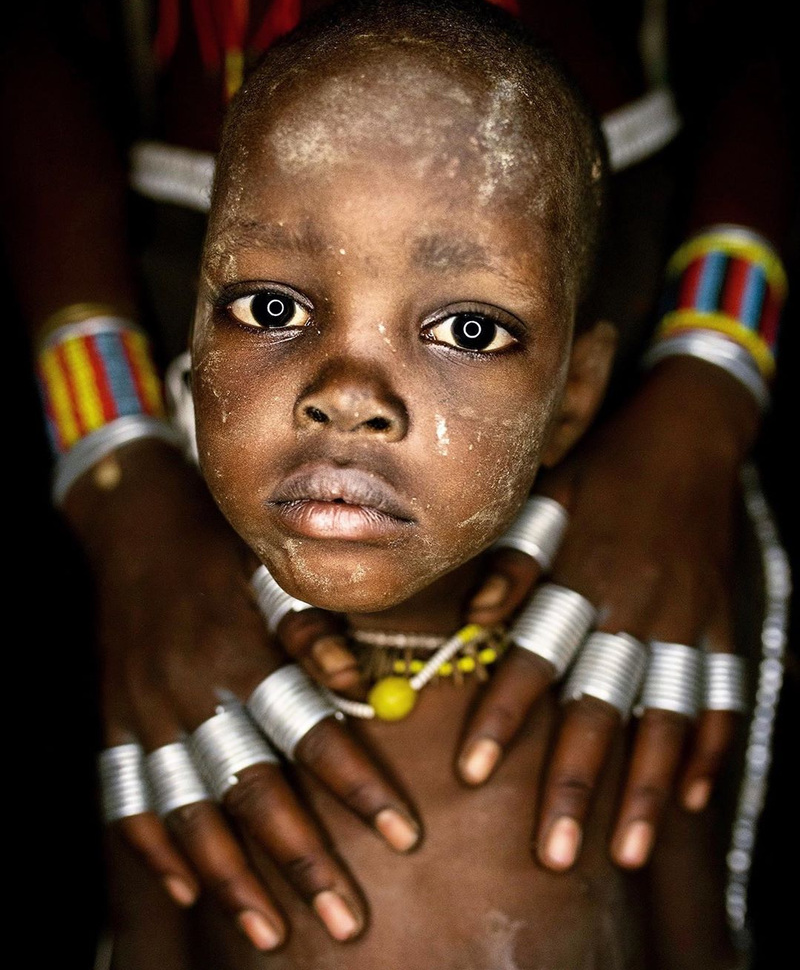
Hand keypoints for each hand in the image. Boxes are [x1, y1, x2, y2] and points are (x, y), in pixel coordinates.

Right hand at [67, 439, 418, 948]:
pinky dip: (156, 850)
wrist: (134, 525)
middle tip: (348, 921)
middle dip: (303, 859)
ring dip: (232, 878)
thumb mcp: (272, 568)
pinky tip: (189, 894)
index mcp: (241, 649)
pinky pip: (128, 796)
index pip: (308, 730)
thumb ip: (312, 626)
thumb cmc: (222, 548)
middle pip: (252, 787)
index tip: (406, 836)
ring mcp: (146, 711)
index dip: (358, 785)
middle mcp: (192, 689)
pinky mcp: (115, 722)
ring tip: (273, 935)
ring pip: (189, 810)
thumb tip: (354, 679)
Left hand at [458, 357, 757, 870]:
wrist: (687, 440)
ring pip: (667, 716)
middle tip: (552, 854)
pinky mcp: (722, 623)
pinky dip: (709, 748)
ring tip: (627, 854)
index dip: (502, 716)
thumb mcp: (548, 497)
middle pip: (601, 704)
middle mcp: (637, 607)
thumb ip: (513, 561)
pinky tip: (692, 797)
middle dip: (575, 782)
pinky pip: (723, 694)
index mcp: (585, 575)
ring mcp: (688, 620)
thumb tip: (474, 621)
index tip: (470, 774)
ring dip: (647, 789)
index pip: (535, 656)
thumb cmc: (603, 472)